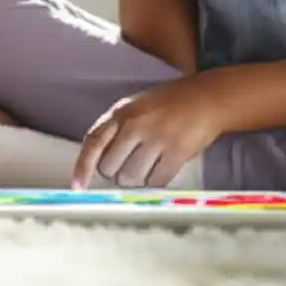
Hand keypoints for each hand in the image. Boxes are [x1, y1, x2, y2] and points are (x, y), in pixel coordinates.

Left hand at [72, 76, 222, 189]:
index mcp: (122, 111)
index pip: (94, 141)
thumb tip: (95, 165)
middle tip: (131, 163)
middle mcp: (136, 124)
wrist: (207, 98)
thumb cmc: (167, 104)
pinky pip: (156, 181)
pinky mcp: (178, 151)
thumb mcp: (135, 106)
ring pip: (131, 178)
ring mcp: (157, 137)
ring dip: (136, 179)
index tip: (77, 187)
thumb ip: (115, 129)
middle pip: (110, 168)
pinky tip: (162, 167)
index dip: (82, 167)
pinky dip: (156, 181)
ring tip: (148, 164)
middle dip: (117, 172)